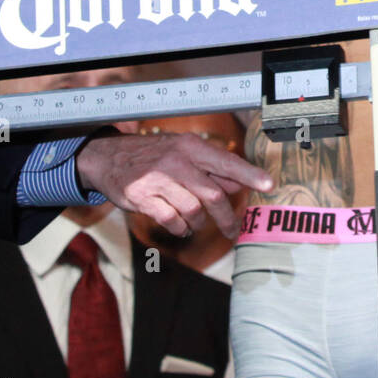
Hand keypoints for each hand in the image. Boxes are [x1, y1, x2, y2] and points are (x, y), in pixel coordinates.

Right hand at [75, 131, 270, 239]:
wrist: (108, 157)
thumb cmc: (154, 155)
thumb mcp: (183, 153)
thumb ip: (211, 168)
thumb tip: (240, 182)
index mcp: (191, 147)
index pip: (226, 162)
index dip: (249, 175)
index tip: (269, 185)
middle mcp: (176, 161)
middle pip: (213, 195)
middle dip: (227, 218)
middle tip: (233, 230)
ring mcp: (157, 180)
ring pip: (193, 211)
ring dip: (199, 223)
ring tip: (197, 224)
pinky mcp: (141, 197)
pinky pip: (171, 220)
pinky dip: (180, 228)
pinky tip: (180, 226)